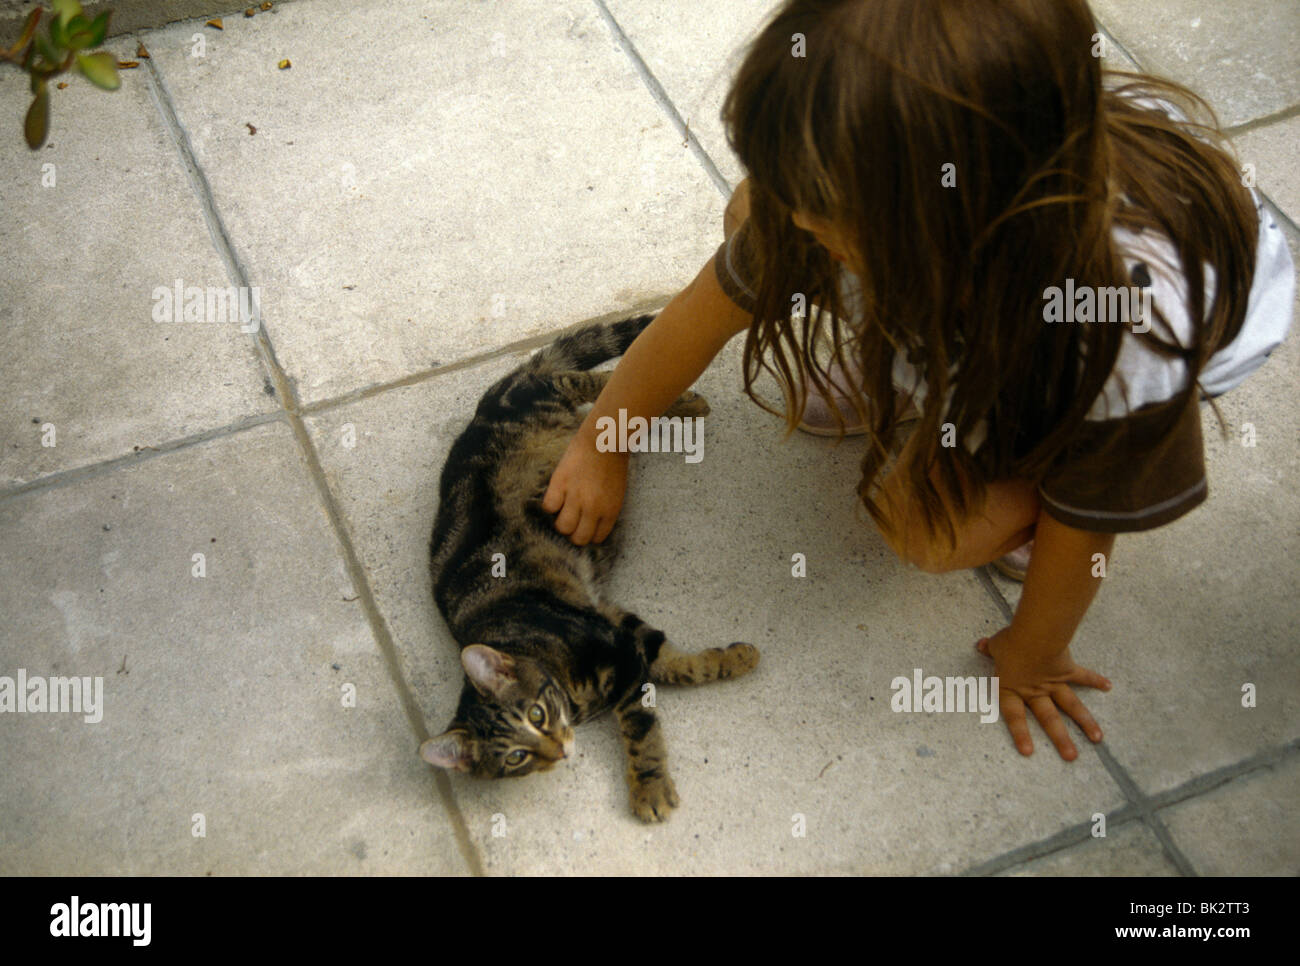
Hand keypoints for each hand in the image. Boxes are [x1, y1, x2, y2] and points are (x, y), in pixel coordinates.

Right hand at [542, 425, 628, 544]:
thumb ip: (605, 510)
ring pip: (562, 527)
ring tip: (562, 511)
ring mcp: (576, 496)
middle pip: (578, 538)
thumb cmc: (613, 464)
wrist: (604, 439)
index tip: (584, 527)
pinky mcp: (560, 484)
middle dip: (574, 533)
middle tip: (572, 521)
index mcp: (611, 511)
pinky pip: (549, 507)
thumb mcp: (617, 493)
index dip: (588, 534)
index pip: (596, 538)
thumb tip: (590, 525)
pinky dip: (550, 505)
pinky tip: (556, 496)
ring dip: (560, 522)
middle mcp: (593, 508)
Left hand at [975, 628, 1110, 759]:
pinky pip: (1083, 676)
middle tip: (1072, 757)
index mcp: (1013, 688)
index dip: (1020, 734)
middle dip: (1061, 739)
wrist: (1034, 636)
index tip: (1028, 753)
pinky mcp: (1067, 670)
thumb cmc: (1011, 643)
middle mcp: (1035, 690)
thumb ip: (989, 649)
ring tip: (1098, 738)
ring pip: (1071, 705)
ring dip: (1085, 722)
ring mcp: (1053, 682)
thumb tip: (980, 645)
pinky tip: (1109, 686)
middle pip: (1048, 718)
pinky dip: (1096, 679)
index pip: (1014, 716)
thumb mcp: (996, 646)